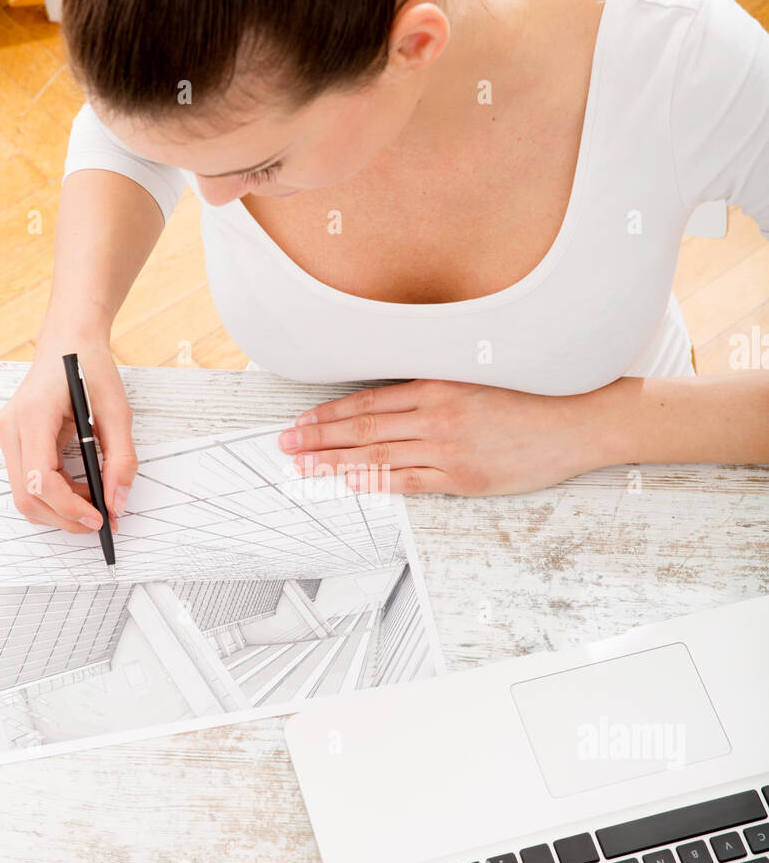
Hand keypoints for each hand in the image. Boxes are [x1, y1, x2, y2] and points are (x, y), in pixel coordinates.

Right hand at [0, 336, 137, 531]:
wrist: (69, 341)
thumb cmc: (91, 368)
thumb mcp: (117, 411)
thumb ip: (121, 459)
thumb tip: (117, 502)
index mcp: (33, 415)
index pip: (41, 479)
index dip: (70, 507)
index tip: (100, 518)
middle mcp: (11, 427)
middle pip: (28, 496)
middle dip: (65, 517)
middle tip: (101, 520)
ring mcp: (7, 435)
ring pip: (26, 495)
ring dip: (61, 509)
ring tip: (94, 501)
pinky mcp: (13, 441)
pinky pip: (30, 482)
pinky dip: (56, 495)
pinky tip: (80, 488)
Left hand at [277, 379, 615, 495]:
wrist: (577, 420)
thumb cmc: (533, 396)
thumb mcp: (479, 376)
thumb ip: (437, 387)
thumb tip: (396, 398)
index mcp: (439, 385)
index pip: (369, 401)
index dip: (330, 415)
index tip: (302, 423)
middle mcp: (437, 415)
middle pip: (363, 429)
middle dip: (318, 439)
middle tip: (285, 447)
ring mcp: (448, 449)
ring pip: (378, 457)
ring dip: (335, 464)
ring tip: (304, 469)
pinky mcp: (463, 479)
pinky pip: (409, 483)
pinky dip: (376, 484)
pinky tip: (350, 485)